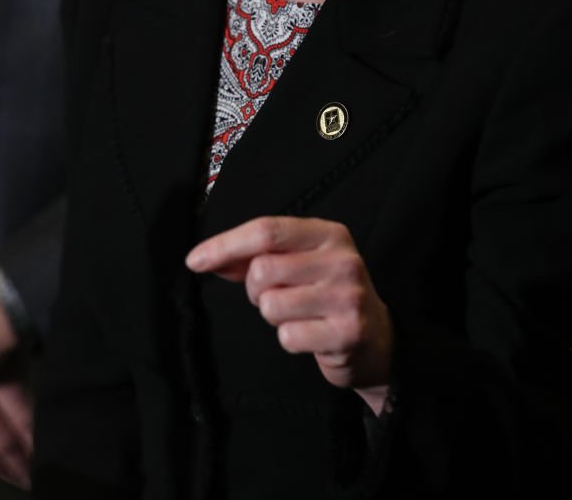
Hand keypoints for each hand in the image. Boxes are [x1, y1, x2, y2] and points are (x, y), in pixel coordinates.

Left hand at [186, 216, 393, 390]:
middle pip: (263, 269)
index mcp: (328, 233)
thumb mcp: (298, 264)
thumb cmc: (325, 294)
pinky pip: (288, 336)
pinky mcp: (348, 332)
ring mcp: (348, 296)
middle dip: (255, 289)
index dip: (225, 244)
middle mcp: (342, 260)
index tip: (194, 260)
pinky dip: (289, 339)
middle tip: (275, 295)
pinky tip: (311, 334)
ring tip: (298, 314)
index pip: (266, 230)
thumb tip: (205, 258)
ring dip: (273, 316)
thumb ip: (253, 257)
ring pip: (271, 305)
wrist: (376, 340)